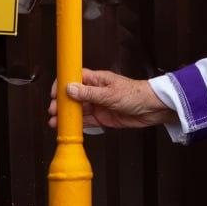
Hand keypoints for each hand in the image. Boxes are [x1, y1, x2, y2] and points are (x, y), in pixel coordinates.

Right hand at [47, 68, 176, 129]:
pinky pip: (87, 121)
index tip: (54, 94)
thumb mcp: (110, 94)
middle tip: (53, 111)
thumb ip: (89, 93)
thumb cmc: (135, 94)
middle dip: (62, 103)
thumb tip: (69, 89)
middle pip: (74, 96)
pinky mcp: (103, 118)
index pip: (75, 78)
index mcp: (97, 79)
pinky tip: (67, 127)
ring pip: (78, 110)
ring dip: (67, 115)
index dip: (63, 84)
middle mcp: (95, 91)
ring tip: (55, 122)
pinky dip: (77, 124)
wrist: (153, 109)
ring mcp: (99, 105)